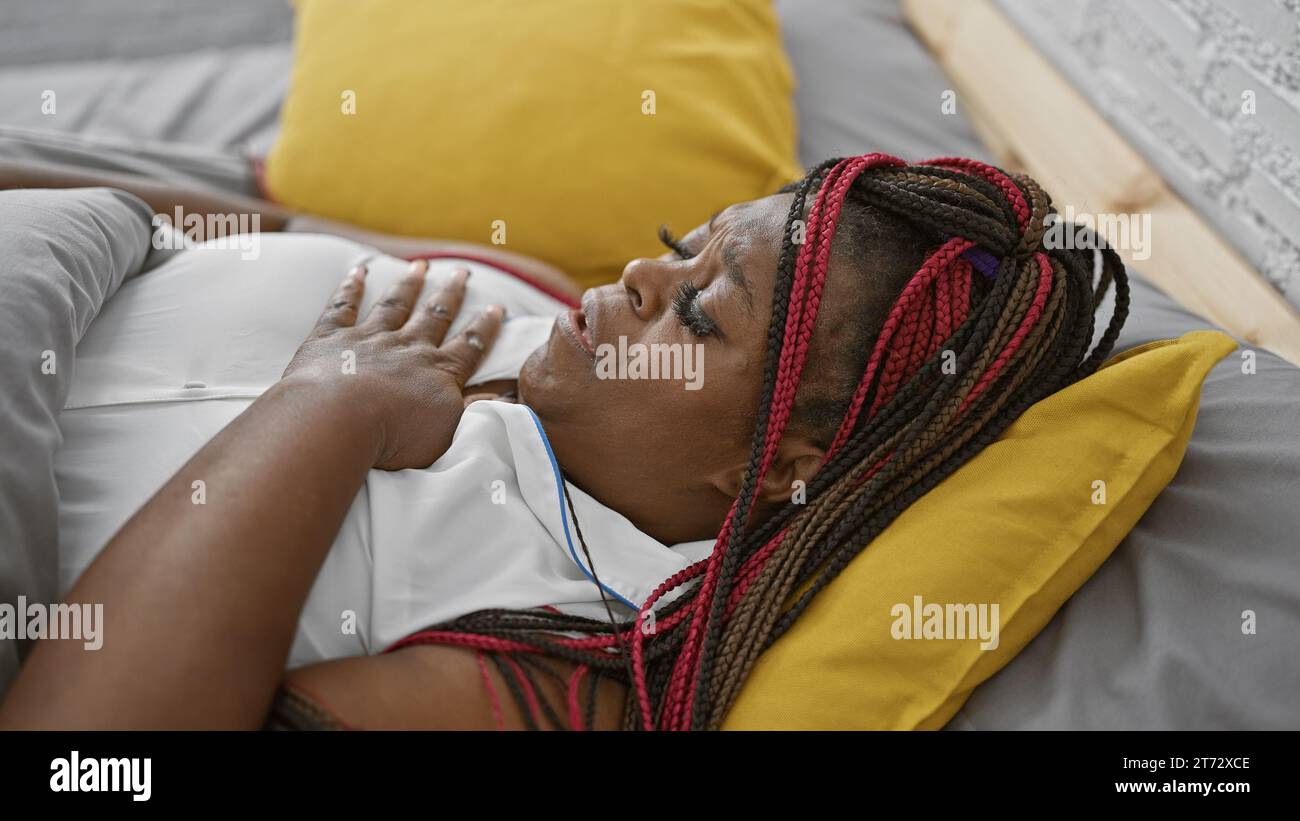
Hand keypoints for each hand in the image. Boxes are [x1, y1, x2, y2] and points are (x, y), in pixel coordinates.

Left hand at [282, 260, 503, 469]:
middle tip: (461, 272)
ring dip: (408, 285)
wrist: (340, 419)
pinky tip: (357, 271)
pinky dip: (350, 288)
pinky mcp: (332, 339)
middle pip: (435, 316)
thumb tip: (503, 394)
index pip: (469, 346)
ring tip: (419, 266)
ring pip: (394, 305)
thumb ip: (475, 410)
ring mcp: (369, 339)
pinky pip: (343, 307)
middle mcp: (408, 348)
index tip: (496, 308)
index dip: (484, 328)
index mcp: (438, 372)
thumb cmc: (394, 435)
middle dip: (450, 294)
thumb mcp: (449, 432)